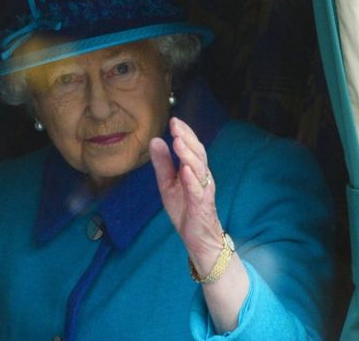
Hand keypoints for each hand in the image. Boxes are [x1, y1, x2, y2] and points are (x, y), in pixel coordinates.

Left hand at [149, 117, 222, 272]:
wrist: (198, 238)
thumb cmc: (186, 209)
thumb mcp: (168, 184)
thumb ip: (163, 164)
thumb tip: (155, 140)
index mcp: (194, 170)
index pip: (191, 147)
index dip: (184, 133)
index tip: (174, 120)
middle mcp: (202, 177)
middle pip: (197, 153)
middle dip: (187, 138)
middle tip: (176, 125)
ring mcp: (203, 190)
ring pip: (198, 168)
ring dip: (188, 154)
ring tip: (178, 142)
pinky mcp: (202, 205)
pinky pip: (198, 190)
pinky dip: (192, 179)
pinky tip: (185, 169)